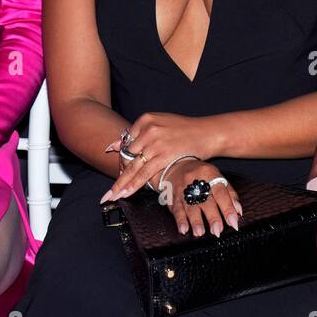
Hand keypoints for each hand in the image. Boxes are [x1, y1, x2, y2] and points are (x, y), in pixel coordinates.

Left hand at [99, 112, 224, 202]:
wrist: (208, 133)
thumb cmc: (185, 130)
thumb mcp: (161, 124)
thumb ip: (139, 133)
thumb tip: (114, 146)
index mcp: (145, 119)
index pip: (126, 141)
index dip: (122, 158)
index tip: (118, 170)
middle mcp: (148, 130)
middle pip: (127, 155)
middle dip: (119, 174)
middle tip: (109, 191)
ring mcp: (155, 143)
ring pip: (132, 167)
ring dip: (121, 184)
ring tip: (111, 196)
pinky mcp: (163, 156)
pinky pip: (144, 173)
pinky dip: (134, 184)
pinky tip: (126, 193)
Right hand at [160, 160, 241, 237]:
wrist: (176, 165)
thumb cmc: (202, 175)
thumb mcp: (218, 177)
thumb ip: (230, 193)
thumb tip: (238, 212)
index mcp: (210, 174)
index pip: (220, 192)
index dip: (227, 208)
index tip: (233, 222)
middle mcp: (195, 181)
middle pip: (205, 200)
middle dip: (212, 217)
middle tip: (217, 231)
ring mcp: (182, 189)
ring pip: (189, 206)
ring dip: (195, 221)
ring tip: (200, 233)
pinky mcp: (173, 196)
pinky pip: (176, 208)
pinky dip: (180, 220)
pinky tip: (184, 229)